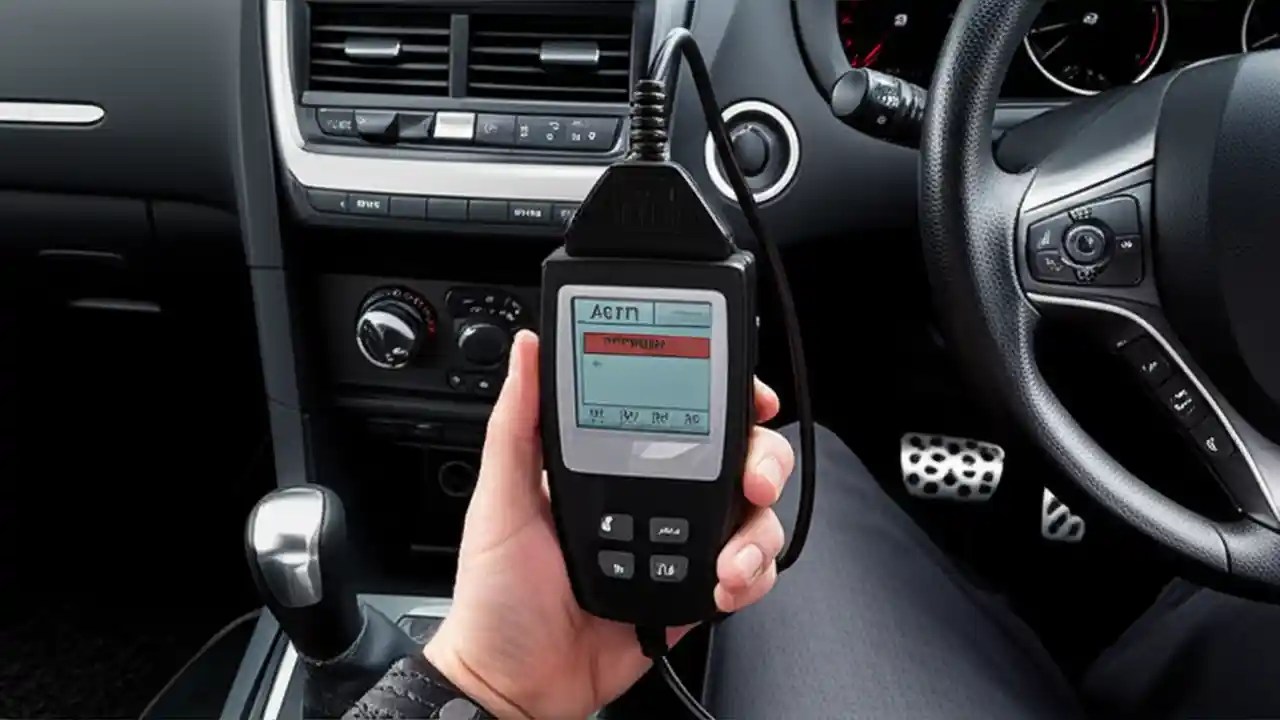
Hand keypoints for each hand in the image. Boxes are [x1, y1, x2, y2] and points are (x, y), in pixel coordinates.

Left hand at [424, 330, 794, 718]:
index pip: (683, 411)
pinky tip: (721, 586)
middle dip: (762, 460)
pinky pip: (749, 573)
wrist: (515, 682)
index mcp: (614, 463)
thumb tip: (528, 351)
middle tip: (752, 481)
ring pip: (754, 514)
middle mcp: (656, 496)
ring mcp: (680, 544)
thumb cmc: (498, 594)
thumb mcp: (501, 499)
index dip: (725, 397)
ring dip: (756, 531)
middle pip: (737, 457)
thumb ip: (517, 424)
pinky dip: (750, 576)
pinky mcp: (694, 592)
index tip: (748, 395)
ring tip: (727, 561)